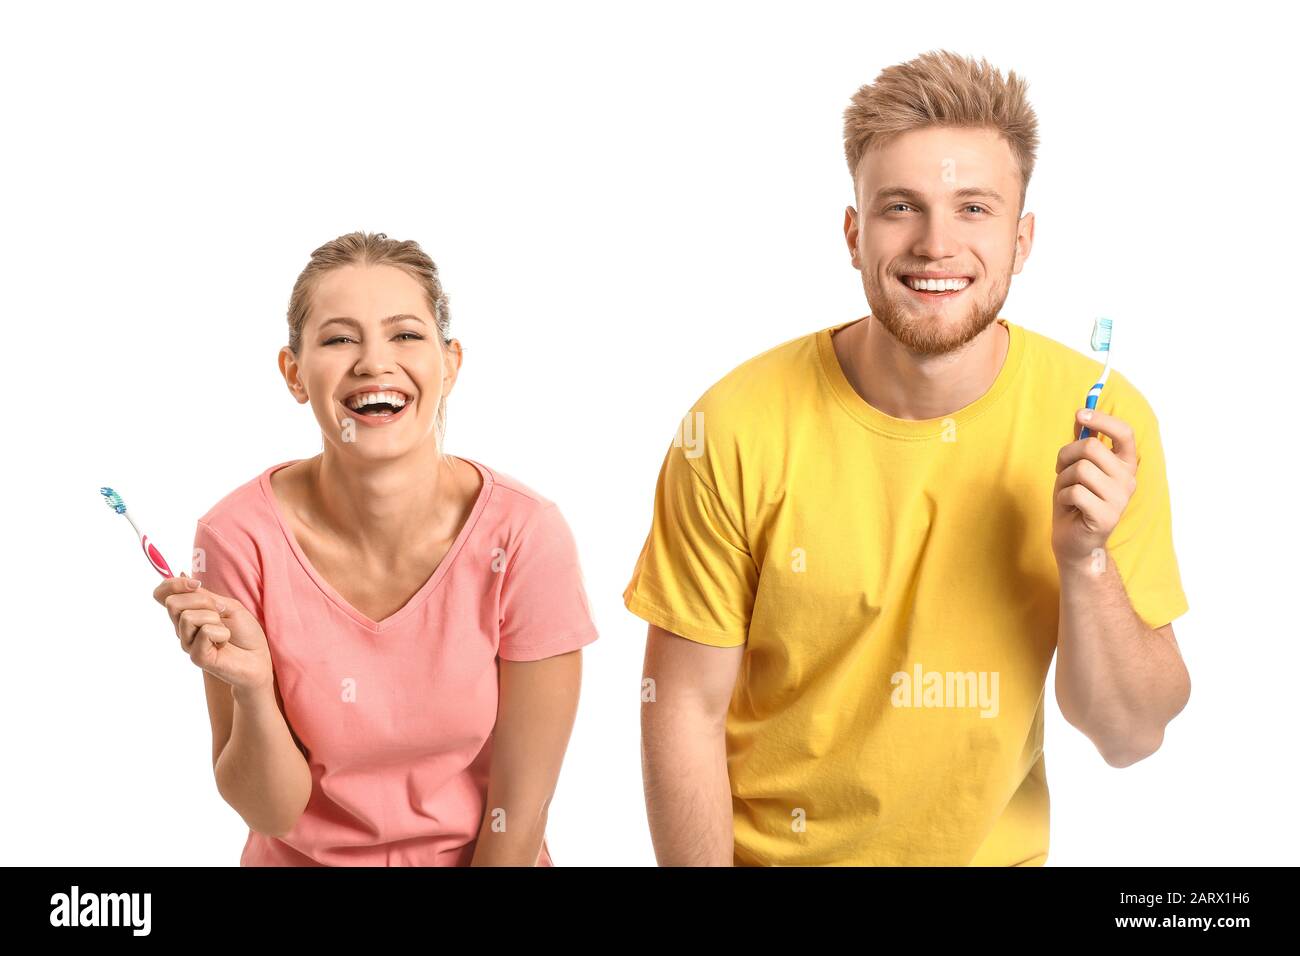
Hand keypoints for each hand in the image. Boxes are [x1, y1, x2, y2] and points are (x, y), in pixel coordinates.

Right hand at [153, 572, 272, 693]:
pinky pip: (204, 632)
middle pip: (172, 603)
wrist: (258, 658)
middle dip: (202, 601)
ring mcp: (188, 643)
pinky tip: (225, 642)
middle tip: (220, 612)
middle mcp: (182, 629)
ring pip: (187, 617)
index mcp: (187, 613)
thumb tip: (180, 575)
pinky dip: (222, 633)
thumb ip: (203, 596)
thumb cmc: (244, 632)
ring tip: (224, 630)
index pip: (161, 595)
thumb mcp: (226, 605)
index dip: (172, 584)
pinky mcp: (197, 656)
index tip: (195, 584)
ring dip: (214, 618)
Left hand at [1052, 407, 1138, 567]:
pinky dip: (1062, 496)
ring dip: (1063, 479)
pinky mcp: (1106, 517)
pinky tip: (1069, 507)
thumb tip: (1082, 414)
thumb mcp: (1077, 467)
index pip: (1125, 433)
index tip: (1081, 414)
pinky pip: (1074, 491)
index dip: (1102, 419)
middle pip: (1091, 447)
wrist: (1074, 542)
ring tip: (1067, 492)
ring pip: (1080, 469)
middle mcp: (1128, 480)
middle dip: (1066, 455)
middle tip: (1061, 469)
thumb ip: (1083, 443)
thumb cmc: (1075, 501)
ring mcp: (1120, 499)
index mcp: (1125, 465)